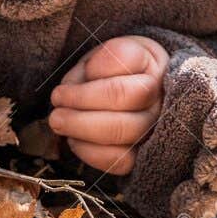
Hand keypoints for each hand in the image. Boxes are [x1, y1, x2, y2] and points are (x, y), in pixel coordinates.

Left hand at [48, 36, 168, 173]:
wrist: (130, 94)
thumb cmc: (111, 73)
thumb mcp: (100, 57)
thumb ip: (87, 69)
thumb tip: (71, 92)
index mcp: (149, 60)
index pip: (125, 58)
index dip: (95, 67)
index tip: (77, 72)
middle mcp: (159, 93)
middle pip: (124, 96)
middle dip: (82, 100)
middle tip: (57, 102)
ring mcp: (154, 125)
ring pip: (123, 130)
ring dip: (82, 127)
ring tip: (59, 121)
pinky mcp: (143, 154)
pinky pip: (121, 160)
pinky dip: (91, 152)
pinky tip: (75, 140)